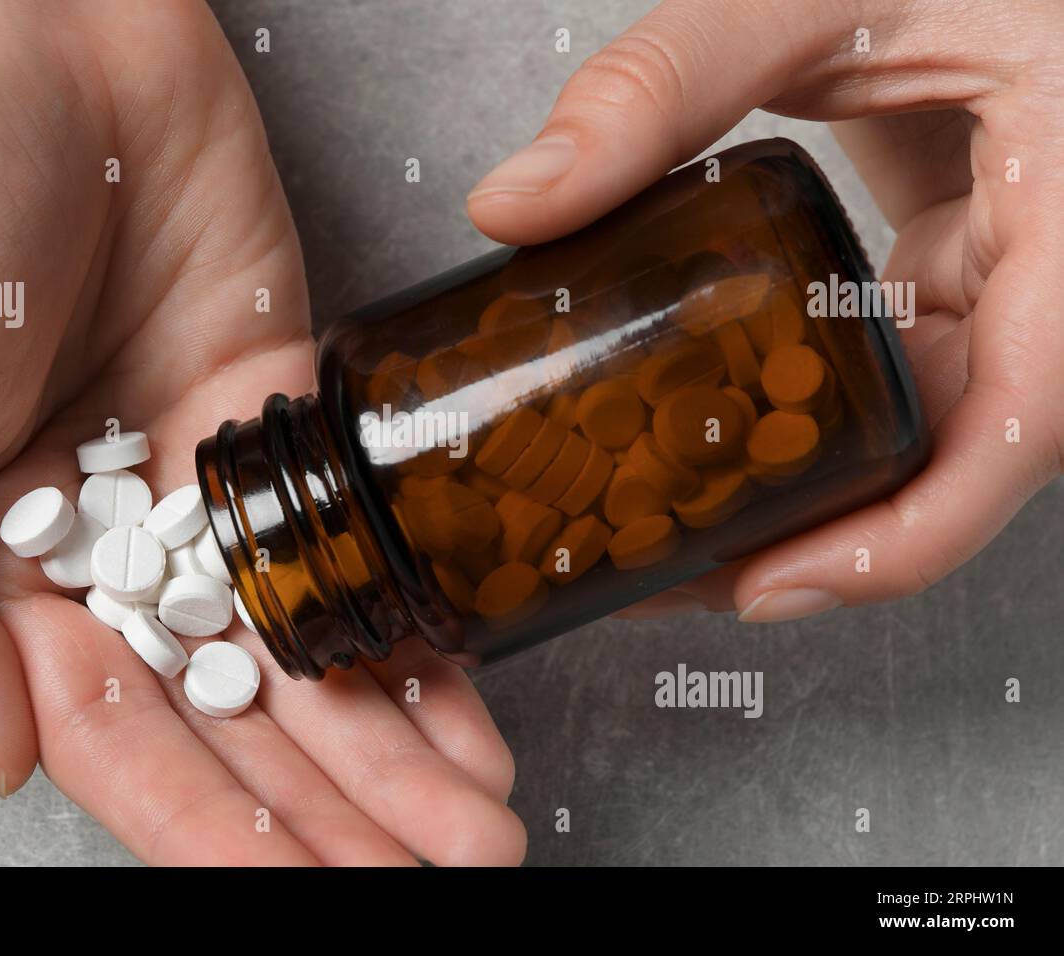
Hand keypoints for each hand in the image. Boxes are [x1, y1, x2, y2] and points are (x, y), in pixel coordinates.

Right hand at [0, 0, 522, 864]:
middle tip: (440, 876)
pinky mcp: (285, 408)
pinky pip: (353, 539)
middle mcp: (113, 544)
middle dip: (335, 814)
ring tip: (477, 827)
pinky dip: (408, 619)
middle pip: (237, 718)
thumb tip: (8, 760)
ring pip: (309, 647)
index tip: (310, 896)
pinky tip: (462, 701)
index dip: (217, 830)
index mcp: (0, 569)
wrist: (27, 28)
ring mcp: (207, 480)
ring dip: (392, 747)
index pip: (124, 740)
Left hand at [467, 0, 1063, 623]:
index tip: (779, 583)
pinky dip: (819, 411)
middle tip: (678, 567)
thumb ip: (667, 83)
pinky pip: (911, 369)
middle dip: (822, 535)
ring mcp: (1023, 275)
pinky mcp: (975, 266)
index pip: (1021, 423)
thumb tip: (521, 198)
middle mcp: (1063, 269)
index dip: (907, 533)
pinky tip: (729, 425)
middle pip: (958, 457)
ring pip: (930, 425)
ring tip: (677, 516)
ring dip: (812, 484)